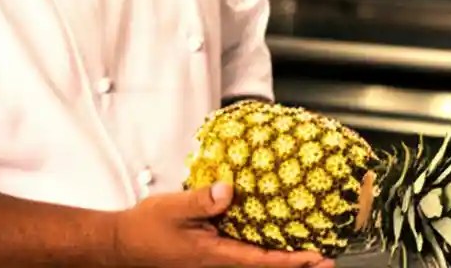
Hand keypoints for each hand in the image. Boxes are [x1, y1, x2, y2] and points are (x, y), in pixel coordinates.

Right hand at [111, 183, 334, 267]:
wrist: (123, 244)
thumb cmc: (145, 230)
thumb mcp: (172, 209)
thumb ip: (202, 200)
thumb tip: (229, 190)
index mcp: (215, 255)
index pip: (263, 261)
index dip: (293, 260)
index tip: (317, 257)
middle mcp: (219, 262)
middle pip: (265, 266)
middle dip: (297, 263)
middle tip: (326, 258)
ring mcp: (214, 260)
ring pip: (254, 261)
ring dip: (281, 257)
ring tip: (307, 251)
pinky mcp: (208, 253)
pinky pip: (241, 252)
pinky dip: (261, 249)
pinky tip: (269, 237)